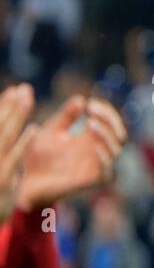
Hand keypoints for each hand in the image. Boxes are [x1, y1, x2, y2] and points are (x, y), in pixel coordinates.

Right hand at [0, 84, 36, 223]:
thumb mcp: (2, 173)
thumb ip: (6, 151)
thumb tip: (16, 136)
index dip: (2, 107)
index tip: (14, 91)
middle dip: (10, 105)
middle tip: (24, 88)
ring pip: (4, 135)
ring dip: (16, 115)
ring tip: (27, 97)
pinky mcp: (2, 179)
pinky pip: (14, 158)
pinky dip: (24, 142)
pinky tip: (36, 129)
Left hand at [17, 94, 126, 210]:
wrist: (28, 183)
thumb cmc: (39, 157)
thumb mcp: (52, 131)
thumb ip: (66, 117)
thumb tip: (81, 99)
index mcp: (91, 138)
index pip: (111, 122)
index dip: (106, 111)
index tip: (91, 103)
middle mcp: (98, 151)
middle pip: (120, 133)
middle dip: (110, 119)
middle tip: (93, 109)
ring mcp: (98, 166)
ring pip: (117, 149)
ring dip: (107, 134)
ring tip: (90, 123)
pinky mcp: (93, 181)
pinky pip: (108, 171)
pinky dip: (105, 158)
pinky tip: (95, 147)